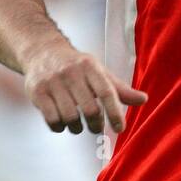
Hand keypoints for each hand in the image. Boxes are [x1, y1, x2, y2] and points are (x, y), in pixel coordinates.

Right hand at [22, 42, 147, 134]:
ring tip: (78, 125)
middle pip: (89, 109)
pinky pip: (52, 120)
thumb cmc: (77, 67)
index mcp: (90, 67)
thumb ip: (119, 89)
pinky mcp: (37, 92)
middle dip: (95, 124)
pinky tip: (63, 123)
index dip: (115, 113)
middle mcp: (71, 73)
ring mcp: (52, 82)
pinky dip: (60, 127)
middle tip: (97, 128)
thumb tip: (144, 100)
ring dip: (77, 128)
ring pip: (70, 117)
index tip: (120, 128)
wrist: (42, 52)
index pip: (106, 92)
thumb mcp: (99, 72)